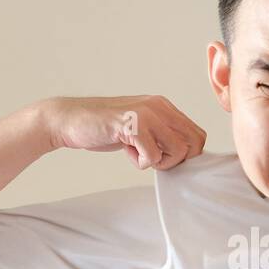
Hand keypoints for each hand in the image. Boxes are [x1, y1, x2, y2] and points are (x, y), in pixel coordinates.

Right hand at [42, 96, 206, 169]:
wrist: (70, 120)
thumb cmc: (104, 128)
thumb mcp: (141, 127)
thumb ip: (162, 135)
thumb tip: (186, 156)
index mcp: (164, 106)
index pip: (198, 135)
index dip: (186, 154)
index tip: (163, 157)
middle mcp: (159, 106)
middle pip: (193, 144)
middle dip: (176, 160)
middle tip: (152, 159)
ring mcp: (146, 113)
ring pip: (178, 150)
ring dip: (159, 162)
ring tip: (137, 154)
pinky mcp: (132, 125)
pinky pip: (153, 156)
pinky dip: (140, 162)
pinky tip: (125, 150)